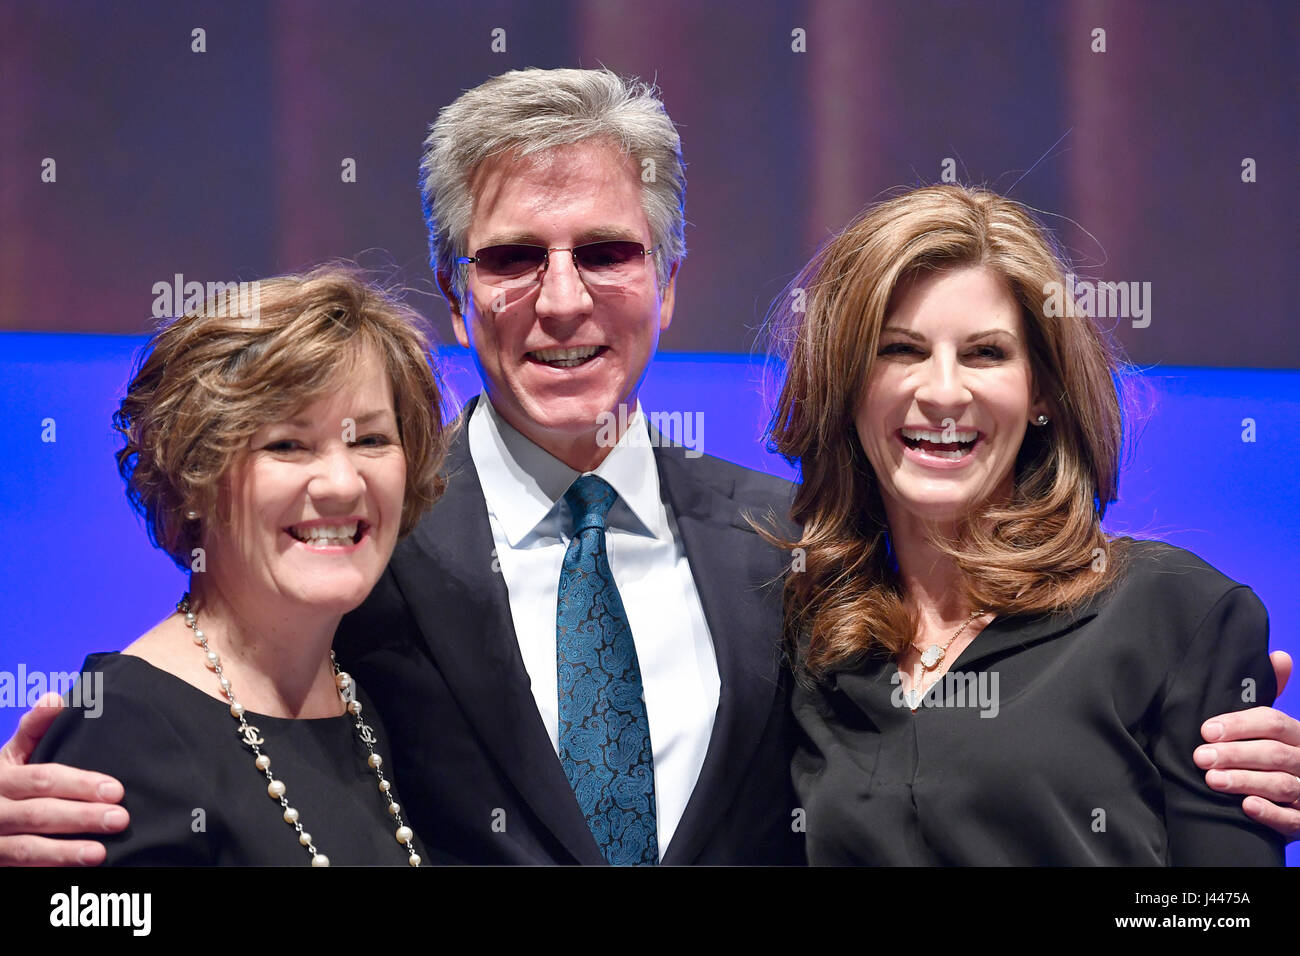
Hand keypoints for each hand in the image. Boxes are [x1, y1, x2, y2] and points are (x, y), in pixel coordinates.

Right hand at [0, 693, 128, 865]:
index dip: (79, 784)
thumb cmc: (4, 781)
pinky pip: (21, 869)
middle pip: (38, 814)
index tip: (116, 788)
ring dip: (65, 852)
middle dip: (81, 817)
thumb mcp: (12, 753)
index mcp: (0, 776)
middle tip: (120, 818)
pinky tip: (78, 872)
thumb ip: (35, 727)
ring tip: (100, 853)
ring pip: (26, 849)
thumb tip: (56, 697)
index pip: (41, 779)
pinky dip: (50, 870)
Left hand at [1196, 650, 1299, 840]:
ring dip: (1245, 781)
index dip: (1240, 725)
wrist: (1292, 797)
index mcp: (1298, 735)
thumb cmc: (1273, 753)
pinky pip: (1293, 819)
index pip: (1273, 722)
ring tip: (1212, 779)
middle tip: (1201, 757)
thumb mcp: (1273, 726)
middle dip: (1235, 754)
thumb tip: (1279, 657)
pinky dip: (1271, 814)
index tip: (1207, 730)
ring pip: (1281, 785)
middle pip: (1274, 754)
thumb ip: (1270, 694)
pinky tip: (1247, 807)